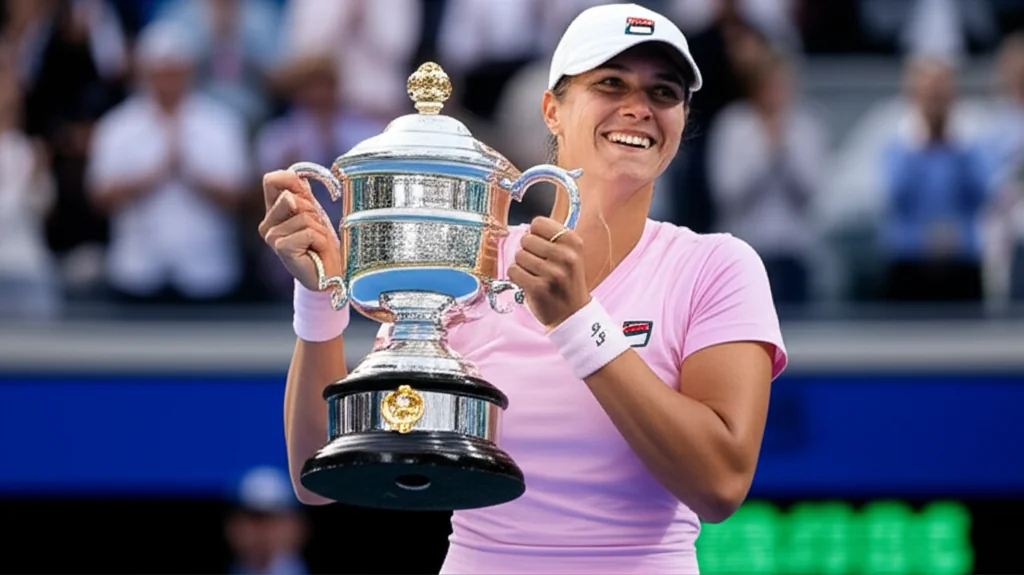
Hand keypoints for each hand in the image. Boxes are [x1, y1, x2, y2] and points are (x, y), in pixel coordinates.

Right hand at [258, 170, 341, 290]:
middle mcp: (267, 224)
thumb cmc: (321, 244)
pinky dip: (320, 240)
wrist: (329, 274)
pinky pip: (308, 231)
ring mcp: (272, 236)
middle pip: (290, 196)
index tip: (308, 193)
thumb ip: (303, 193)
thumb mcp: (313, 213)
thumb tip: (296, 174)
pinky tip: (316, 251)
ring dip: (319, 229)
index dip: (292, 179)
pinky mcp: (281, 248)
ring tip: (317, 243)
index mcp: (272, 211)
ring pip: (303, 216)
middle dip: (312, 210)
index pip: (271, 180)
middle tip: (316, 230)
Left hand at [507, 216, 591, 329]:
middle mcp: (566, 256)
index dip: (534, 234)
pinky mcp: (539, 288)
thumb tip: (525, 229)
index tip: (541, 246)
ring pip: (518, 255)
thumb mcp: (570, 254)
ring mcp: (553, 273)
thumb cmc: (567, 281)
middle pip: (526, 239)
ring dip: (522, 265)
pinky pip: (513, 271)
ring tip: (535, 275)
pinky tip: (528, 282)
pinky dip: (516, 277)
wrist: (572, 313)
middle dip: (527, 251)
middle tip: (538, 264)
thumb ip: (552, 238)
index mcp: (573, 242)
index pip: (538, 223)